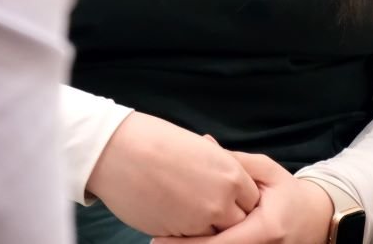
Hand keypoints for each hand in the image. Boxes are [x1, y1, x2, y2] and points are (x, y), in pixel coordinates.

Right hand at [86, 113, 259, 236]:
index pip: (251, 199)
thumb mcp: (197, 149)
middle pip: (239, 222)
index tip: (226, 200)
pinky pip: (196, 242)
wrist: (121, 150)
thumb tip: (225, 182)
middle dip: (228, 219)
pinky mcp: (181, 233)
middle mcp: (223, 197)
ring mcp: (202, 218)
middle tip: (210, 212)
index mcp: (230, 171)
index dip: (238, 201)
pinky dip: (190, 237)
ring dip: (209, 230)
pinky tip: (176, 222)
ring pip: (219, 236)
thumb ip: (217, 168)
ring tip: (190, 215)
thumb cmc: (154, 140)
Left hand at [151, 152, 333, 243]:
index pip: (220, 243)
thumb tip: (204, 144)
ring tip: (165, 241)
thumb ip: (235, 163)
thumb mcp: (267, 170)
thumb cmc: (289, 192)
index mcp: (265, 229)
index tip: (159, 236)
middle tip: (155, 240)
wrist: (318, 220)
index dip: (189, 243)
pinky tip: (189, 242)